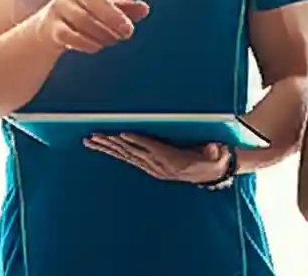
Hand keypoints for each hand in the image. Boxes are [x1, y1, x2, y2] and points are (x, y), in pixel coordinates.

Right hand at [34, 0, 149, 53]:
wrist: (49, 29)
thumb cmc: (83, 15)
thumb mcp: (104, 9)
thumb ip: (125, 8)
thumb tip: (145, 9)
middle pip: (93, 1)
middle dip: (113, 16)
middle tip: (129, 31)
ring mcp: (60, 10)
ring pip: (84, 20)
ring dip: (103, 33)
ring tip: (114, 40)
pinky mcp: (53, 28)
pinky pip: (71, 36)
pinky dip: (87, 42)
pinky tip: (98, 46)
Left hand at [85, 134, 230, 183]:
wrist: (210, 173)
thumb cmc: (212, 159)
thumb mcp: (217, 155)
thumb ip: (215, 151)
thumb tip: (214, 149)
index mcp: (172, 159)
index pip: (152, 147)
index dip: (138, 141)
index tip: (122, 134)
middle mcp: (157, 164)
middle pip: (132, 151)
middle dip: (112, 143)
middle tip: (94, 135)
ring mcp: (151, 166)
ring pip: (125, 155)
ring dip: (107, 147)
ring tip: (90, 140)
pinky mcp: (149, 165)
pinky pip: (128, 157)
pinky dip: (114, 150)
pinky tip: (102, 146)